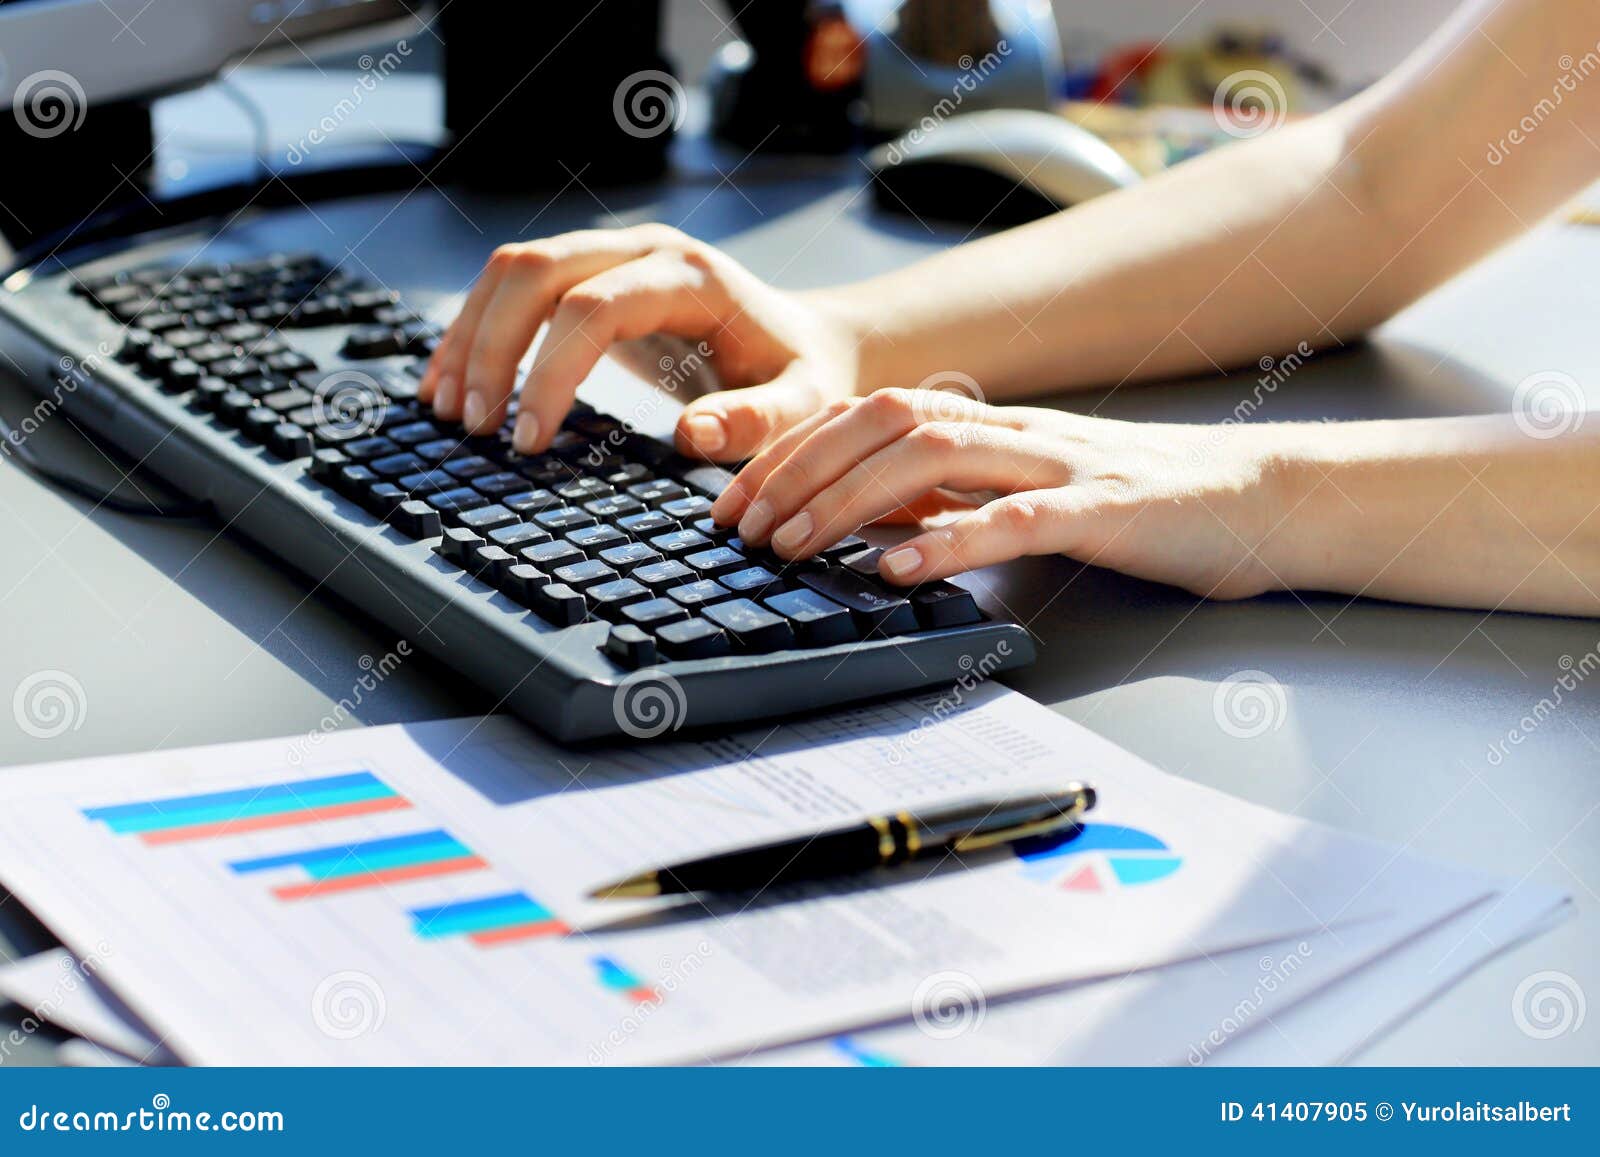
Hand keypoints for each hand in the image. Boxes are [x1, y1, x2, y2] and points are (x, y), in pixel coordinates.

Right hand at [418, 224, 864, 458]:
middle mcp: (644, 250)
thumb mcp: (803, 406)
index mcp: (691, 276)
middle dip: (492, 346)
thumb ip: (758, 421)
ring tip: (447, 409)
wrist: (808, 344)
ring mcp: (613, 256)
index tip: (528, 439)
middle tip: (473, 424)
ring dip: (470, 335)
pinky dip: (477, 331)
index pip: (593, 307)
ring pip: (512, 270)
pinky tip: (452, 383)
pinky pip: (515, 287)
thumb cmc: (804, 376)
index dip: (549, 370)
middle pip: (536, 270)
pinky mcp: (592, 279)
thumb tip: (692, 434)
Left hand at [710, 390, 1289, 598]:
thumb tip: (868, 523)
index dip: (792, 451)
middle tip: (743, 529)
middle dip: (799, 470)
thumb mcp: (1026, 494)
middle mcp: (1015, 431)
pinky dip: (950, 540)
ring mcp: (1060, 464)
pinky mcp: (1106, 510)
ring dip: (849, 500)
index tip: (734, 500)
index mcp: (991, 427)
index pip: (868, 415)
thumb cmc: (1143, 504)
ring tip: (794, 546)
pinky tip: (897, 569)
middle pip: (883, 421)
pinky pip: (1018, 517)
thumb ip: (953, 500)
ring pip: (934, 455)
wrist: (1261, 501)